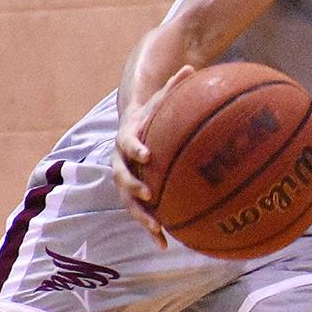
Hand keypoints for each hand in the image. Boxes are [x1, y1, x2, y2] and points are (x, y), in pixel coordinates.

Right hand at [112, 64, 194, 246]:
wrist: (132, 128)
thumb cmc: (152, 113)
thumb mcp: (161, 98)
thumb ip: (174, 86)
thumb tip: (191, 66)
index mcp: (127, 138)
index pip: (127, 144)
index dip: (135, 150)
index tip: (146, 155)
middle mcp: (121, 163)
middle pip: (122, 178)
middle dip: (134, 189)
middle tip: (149, 196)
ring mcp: (126, 182)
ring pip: (129, 203)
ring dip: (142, 218)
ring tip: (158, 231)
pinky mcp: (135, 197)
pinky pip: (142, 214)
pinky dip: (152, 229)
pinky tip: (167, 245)